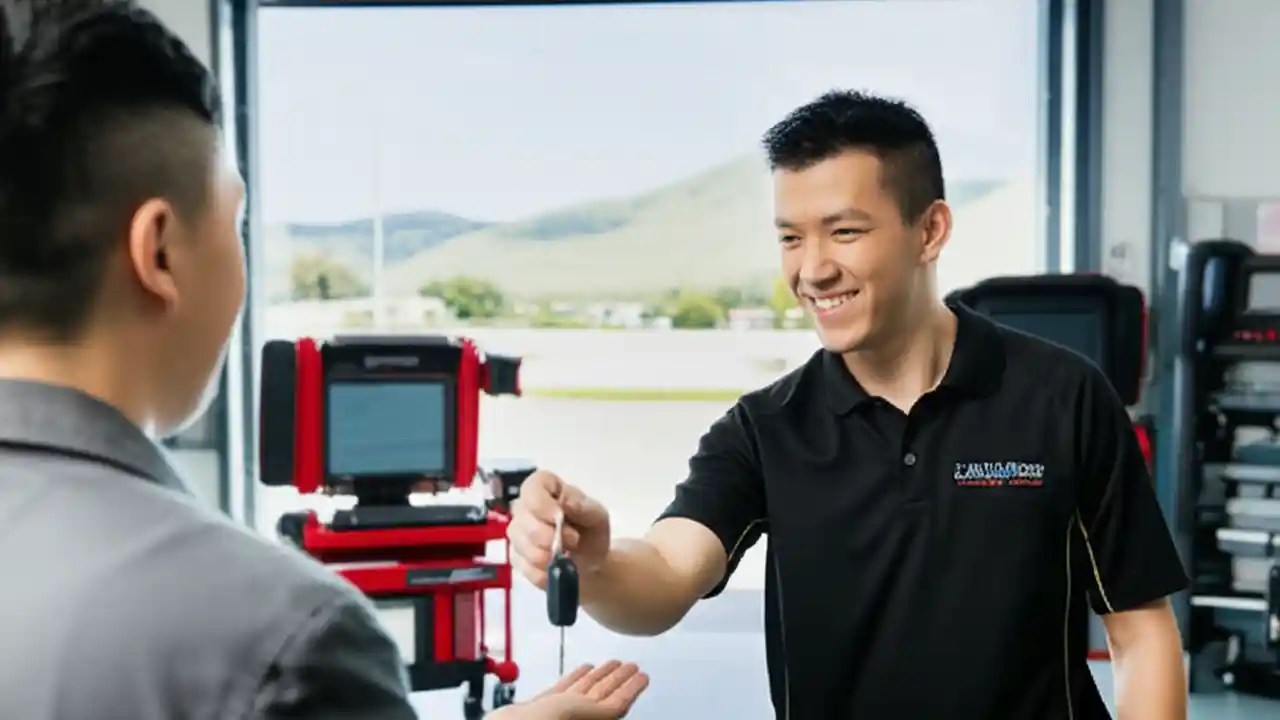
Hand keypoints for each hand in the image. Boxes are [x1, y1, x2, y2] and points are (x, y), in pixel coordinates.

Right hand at [489, 661, 648, 719]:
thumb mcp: (594, 716)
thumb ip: (608, 711)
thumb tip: (626, 704)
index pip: (618, 704)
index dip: (631, 689)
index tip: (643, 676)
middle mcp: (581, 718)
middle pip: (604, 695)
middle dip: (619, 679)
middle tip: (633, 665)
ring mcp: (562, 711)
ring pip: (586, 690)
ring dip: (602, 676)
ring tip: (616, 662)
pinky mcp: (544, 706)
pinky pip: (565, 689)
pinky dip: (577, 678)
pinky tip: (585, 668)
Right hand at [508, 469, 611, 588]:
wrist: (589, 563)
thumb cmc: (591, 532)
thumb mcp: (597, 516)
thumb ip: (582, 506)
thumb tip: (564, 501)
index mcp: (545, 488)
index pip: (531, 488)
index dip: (542, 504)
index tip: (558, 518)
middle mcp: (524, 507)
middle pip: (524, 521)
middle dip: (550, 537)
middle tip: (573, 541)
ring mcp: (517, 533)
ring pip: (523, 546)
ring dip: (549, 556)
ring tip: (567, 556)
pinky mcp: (515, 558)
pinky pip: (526, 568)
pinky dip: (546, 572)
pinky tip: (557, 568)